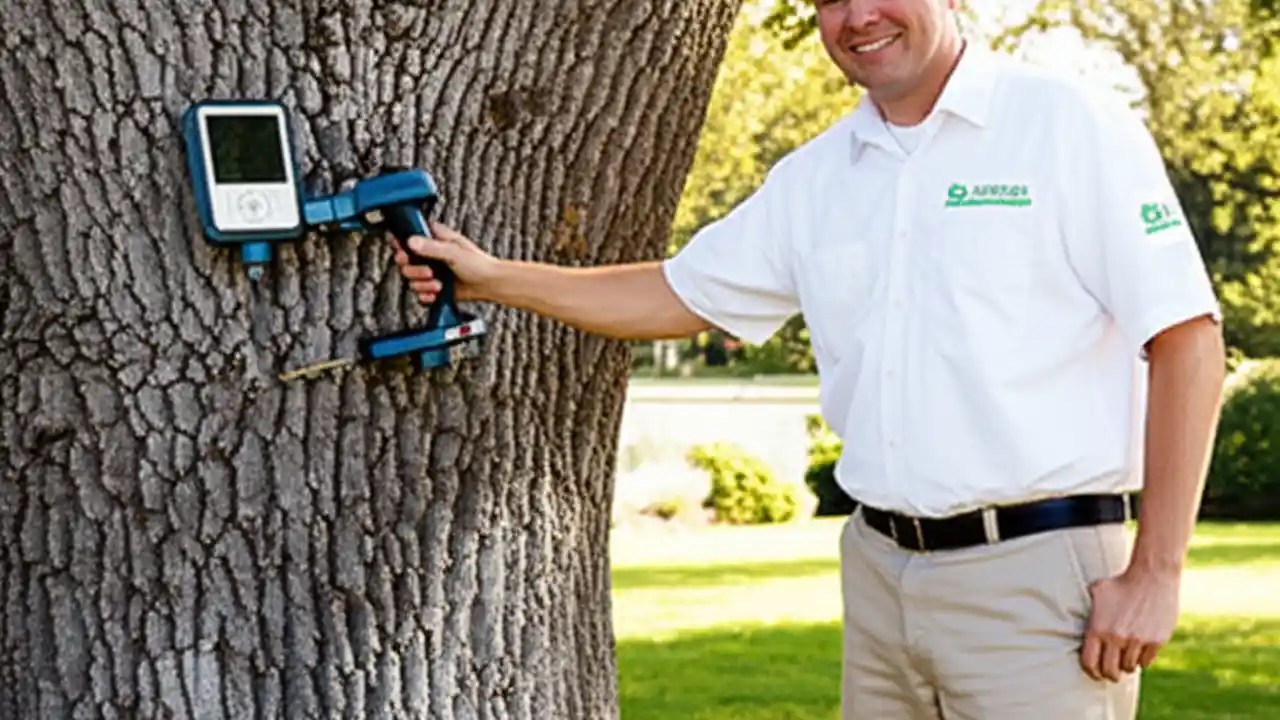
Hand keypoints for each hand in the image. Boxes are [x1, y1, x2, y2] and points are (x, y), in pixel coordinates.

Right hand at [390, 221, 500, 303]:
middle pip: (404, 261)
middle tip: (428, 272)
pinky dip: (426, 295)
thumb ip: (431, 247)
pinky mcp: (433, 286)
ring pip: (411, 279)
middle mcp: (429, 254)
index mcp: (434, 238)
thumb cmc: (479, 264)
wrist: (490, 284)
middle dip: (414, 270)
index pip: (408, 236)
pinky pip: (419, 292)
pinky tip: (436, 293)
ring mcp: (431, 270)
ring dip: (422, 284)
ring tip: (438, 284)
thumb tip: (411, 242)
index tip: (404, 253)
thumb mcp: (454, 251)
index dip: (401, 245)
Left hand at [1080, 567, 1180, 681]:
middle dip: (1110, 674)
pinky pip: (1146, 662)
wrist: (1151, 576)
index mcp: (1098, 628)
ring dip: (1127, 665)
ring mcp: (1137, 641)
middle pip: (1110, 671)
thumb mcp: (1097, 592)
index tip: (1096, 674)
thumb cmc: (1120, 582)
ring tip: (1126, 659)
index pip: (1090, 663)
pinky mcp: (1156, 641)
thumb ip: (1088, 610)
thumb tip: (1072, 613)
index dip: (1092, 672)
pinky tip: (1140, 652)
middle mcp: (1116, 638)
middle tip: (1112, 673)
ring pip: (1129, 667)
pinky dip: (1142, 660)